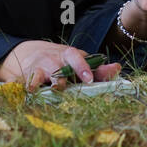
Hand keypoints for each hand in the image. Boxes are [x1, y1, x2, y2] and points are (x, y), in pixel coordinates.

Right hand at [0, 40, 123, 91]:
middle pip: (64, 64)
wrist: (29, 53)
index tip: (89, 79)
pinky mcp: (30, 75)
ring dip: (53, 83)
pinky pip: (29, 82)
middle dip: (70, 73)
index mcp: (71, 55)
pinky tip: (29, 92)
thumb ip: (98, 69)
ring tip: (56, 89)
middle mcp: (57, 59)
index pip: (80, 59)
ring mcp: (43, 66)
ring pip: (49, 74)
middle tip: (72, 83)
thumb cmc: (61, 63)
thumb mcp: (77, 63)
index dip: (84, 68)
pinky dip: (29, 87)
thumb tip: (117, 68)